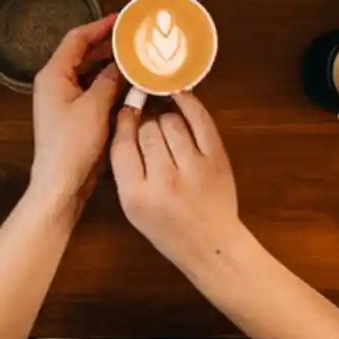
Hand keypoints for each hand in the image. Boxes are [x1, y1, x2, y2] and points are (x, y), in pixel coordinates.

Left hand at [30, 15, 123, 211]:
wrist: (60, 184)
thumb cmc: (72, 145)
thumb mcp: (95, 107)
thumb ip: (110, 80)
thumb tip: (123, 63)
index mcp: (54, 75)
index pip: (77, 39)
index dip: (100, 26)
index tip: (122, 19)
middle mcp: (55, 83)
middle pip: (82, 54)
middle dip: (108, 45)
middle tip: (134, 38)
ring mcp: (64, 100)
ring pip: (90, 73)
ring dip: (111, 65)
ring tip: (136, 57)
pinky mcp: (74, 115)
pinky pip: (93, 91)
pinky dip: (110, 85)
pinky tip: (130, 84)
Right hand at [111, 92, 244, 274]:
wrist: (211, 243)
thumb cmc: (168, 228)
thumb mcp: (134, 208)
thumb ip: (126, 170)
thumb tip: (127, 121)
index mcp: (136, 195)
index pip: (122, 145)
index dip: (123, 123)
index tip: (126, 112)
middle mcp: (164, 180)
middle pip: (147, 130)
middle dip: (145, 124)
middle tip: (149, 127)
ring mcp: (193, 168)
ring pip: (171, 121)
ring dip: (165, 118)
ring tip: (165, 124)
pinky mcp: (216, 159)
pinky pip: (200, 120)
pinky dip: (189, 103)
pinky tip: (179, 94)